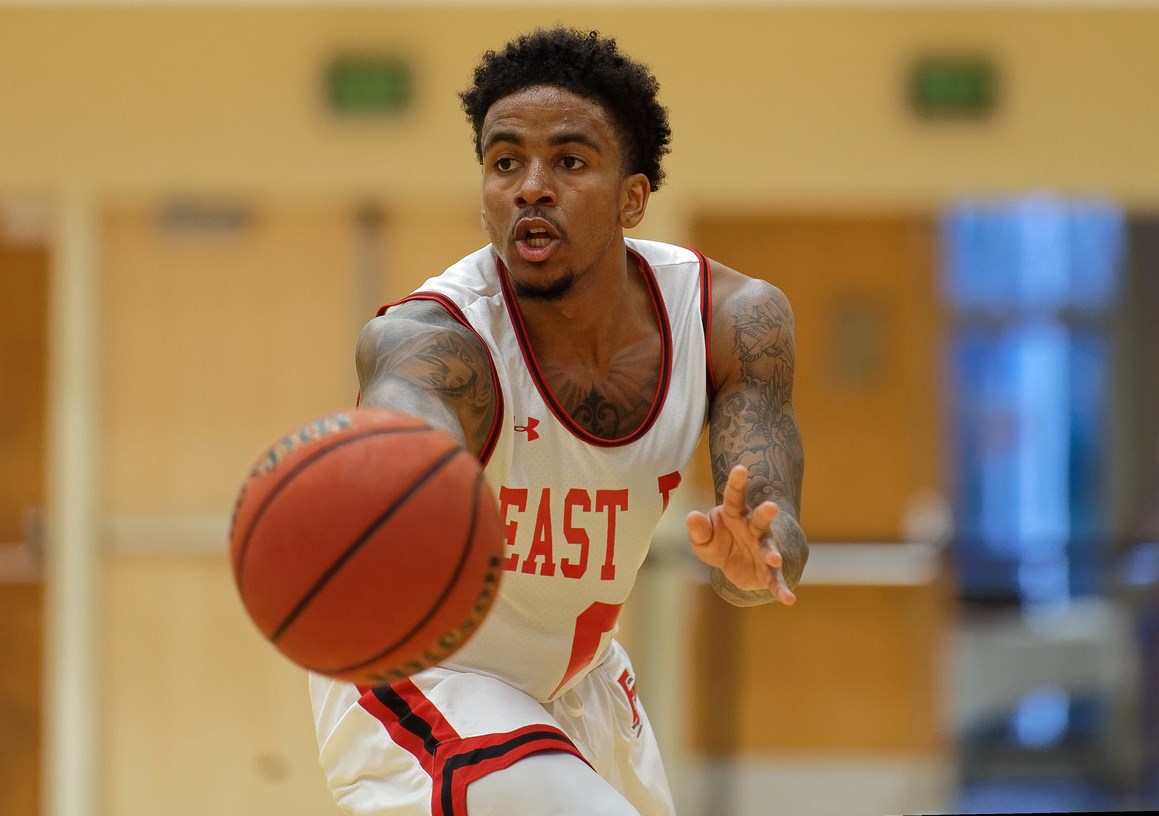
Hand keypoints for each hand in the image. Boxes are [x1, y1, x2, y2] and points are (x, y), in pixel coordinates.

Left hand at [686, 465, 796, 604]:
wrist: (732, 564)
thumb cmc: (716, 542)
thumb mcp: (702, 538)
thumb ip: (698, 529)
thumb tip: (692, 516)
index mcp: (735, 514)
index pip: (735, 497)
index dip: (737, 483)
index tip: (741, 468)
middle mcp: (753, 528)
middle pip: (759, 519)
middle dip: (765, 513)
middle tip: (771, 507)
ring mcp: (763, 548)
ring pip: (769, 547)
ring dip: (773, 552)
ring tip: (775, 559)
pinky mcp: (767, 571)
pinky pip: (775, 579)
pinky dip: (781, 589)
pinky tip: (788, 599)